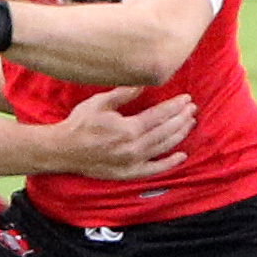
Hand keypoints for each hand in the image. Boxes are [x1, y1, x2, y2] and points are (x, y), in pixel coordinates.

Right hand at [51, 87, 195, 180]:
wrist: (64, 150)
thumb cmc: (80, 124)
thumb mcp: (100, 102)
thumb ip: (124, 93)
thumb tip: (144, 83)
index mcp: (128, 129)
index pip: (159, 116)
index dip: (175, 106)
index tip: (186, 99)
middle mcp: (133, 147)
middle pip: (165, 131)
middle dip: (181, 118)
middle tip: (192, 108)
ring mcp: (132, 162)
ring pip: (163, 147)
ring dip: (180, 135)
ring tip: (190, 123)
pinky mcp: (128, 173)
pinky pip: (154, 170)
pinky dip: (169, 163)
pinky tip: (181, 155)